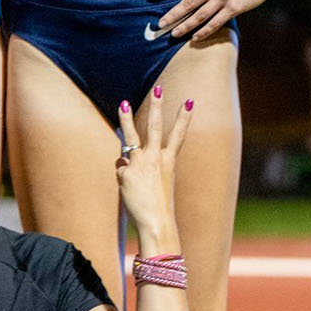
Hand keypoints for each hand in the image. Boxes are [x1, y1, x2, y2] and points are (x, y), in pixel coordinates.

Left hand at [116, 89, 188, 245]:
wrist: (156, 222)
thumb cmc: (159, 206)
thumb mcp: (158, 183)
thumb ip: (144, 167)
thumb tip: (122, 159)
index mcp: (169, 162)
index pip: (178, 135)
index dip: (184, 118)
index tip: (190, 101)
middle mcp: (155, 158)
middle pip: (155, 127)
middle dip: (157, 106)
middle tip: (158, 88)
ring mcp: (140, 163)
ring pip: (130, 137)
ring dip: (126, 119)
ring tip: (123, 104)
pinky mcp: (126, 171)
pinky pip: (121, 170)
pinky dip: (123, 178)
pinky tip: (129, 189)